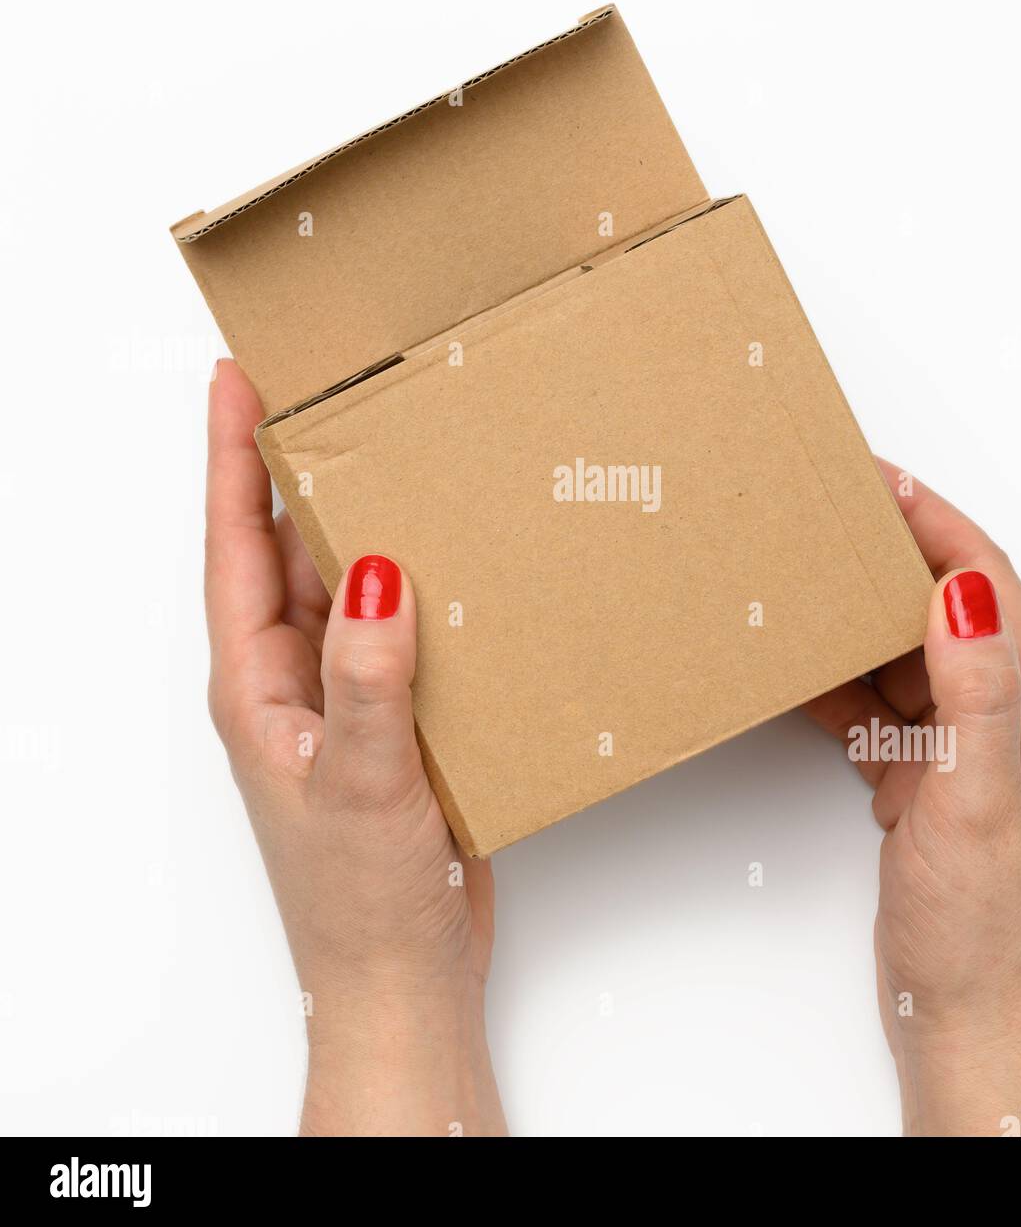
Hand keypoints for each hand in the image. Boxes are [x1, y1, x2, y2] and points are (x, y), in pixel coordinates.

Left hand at [205, 360, 505, 1135]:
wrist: (402, 975)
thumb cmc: (360, 900)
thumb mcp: (359, 784)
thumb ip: (364, 677)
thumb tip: (372, 571)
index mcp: (256, 684)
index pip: (235, 545)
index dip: (232, 457)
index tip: (236, 379)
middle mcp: (290, 678)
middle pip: (284, 546)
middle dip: (294, 463)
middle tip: (324, 385)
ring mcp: (340, 695)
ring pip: (343, 580)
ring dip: (361, 516)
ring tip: (391, 444)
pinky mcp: (390, 715)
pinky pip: (396, 623)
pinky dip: (420, 579)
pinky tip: (455, 552)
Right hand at [806, 459, 1020, 1135]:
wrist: (971, 1029)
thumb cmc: (987, 936)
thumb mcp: (981, 807)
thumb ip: (976, 697)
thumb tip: (962, 592)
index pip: (988, 582)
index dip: (935, 520)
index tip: (879, 476)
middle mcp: (1007, 720)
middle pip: (944, 607)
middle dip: (887, 556)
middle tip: (825, 517)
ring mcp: (965, 753)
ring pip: (906, 657)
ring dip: (856, 621)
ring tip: (802, 586)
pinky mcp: (927, 784)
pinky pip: (880, 711)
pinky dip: (840, 687)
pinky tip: (800, 680)